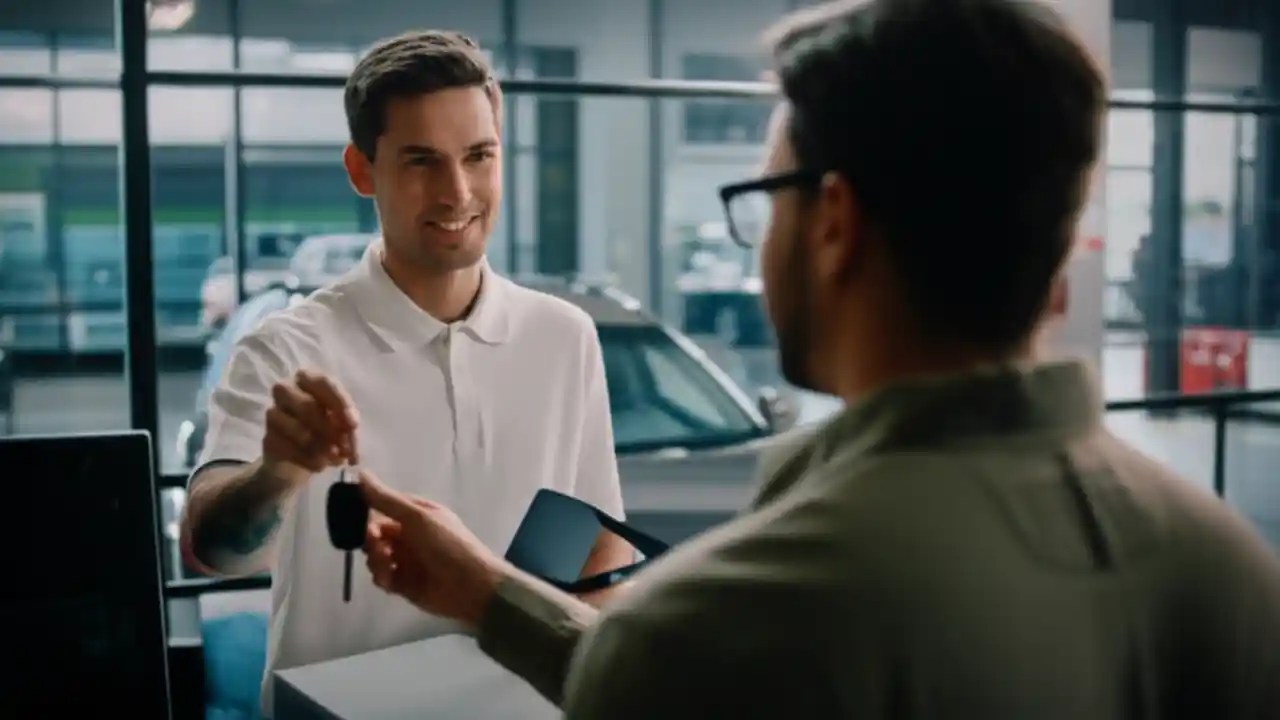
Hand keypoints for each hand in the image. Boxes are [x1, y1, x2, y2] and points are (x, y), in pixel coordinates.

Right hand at [263, 369, 358, 483]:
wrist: (303, 459)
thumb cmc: (327, 432)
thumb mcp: (343, 426)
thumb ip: (348, 423)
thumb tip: (351, 426)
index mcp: (309, 381)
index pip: (324, 382)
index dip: (340, 403)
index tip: (353, 425)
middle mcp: (287, 392)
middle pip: (307, 405)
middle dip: (329, 429)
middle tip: (343, 447)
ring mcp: (273, 414)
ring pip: (295, 427)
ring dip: (319, 446)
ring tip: (334, 457)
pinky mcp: (267, 438)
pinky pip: (286, 448)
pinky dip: (308, 459)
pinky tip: (320, 465)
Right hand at [359, 470, 505, 628]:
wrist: (470, 586)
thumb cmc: (446, 544)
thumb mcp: (417, 517)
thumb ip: (386, 499)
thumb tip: (360, 473)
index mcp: (416, 514)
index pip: (383, 507)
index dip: (367, 511)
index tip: (356, 517)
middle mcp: (409, 535)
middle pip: (375, 533)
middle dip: (370, 539)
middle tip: (377, 545)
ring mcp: (406, 560)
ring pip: (375, 556)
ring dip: (375, 560)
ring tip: (388, 565)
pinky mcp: (403, 584)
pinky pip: (382, 577)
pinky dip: (382, 577)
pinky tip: (391, 580)